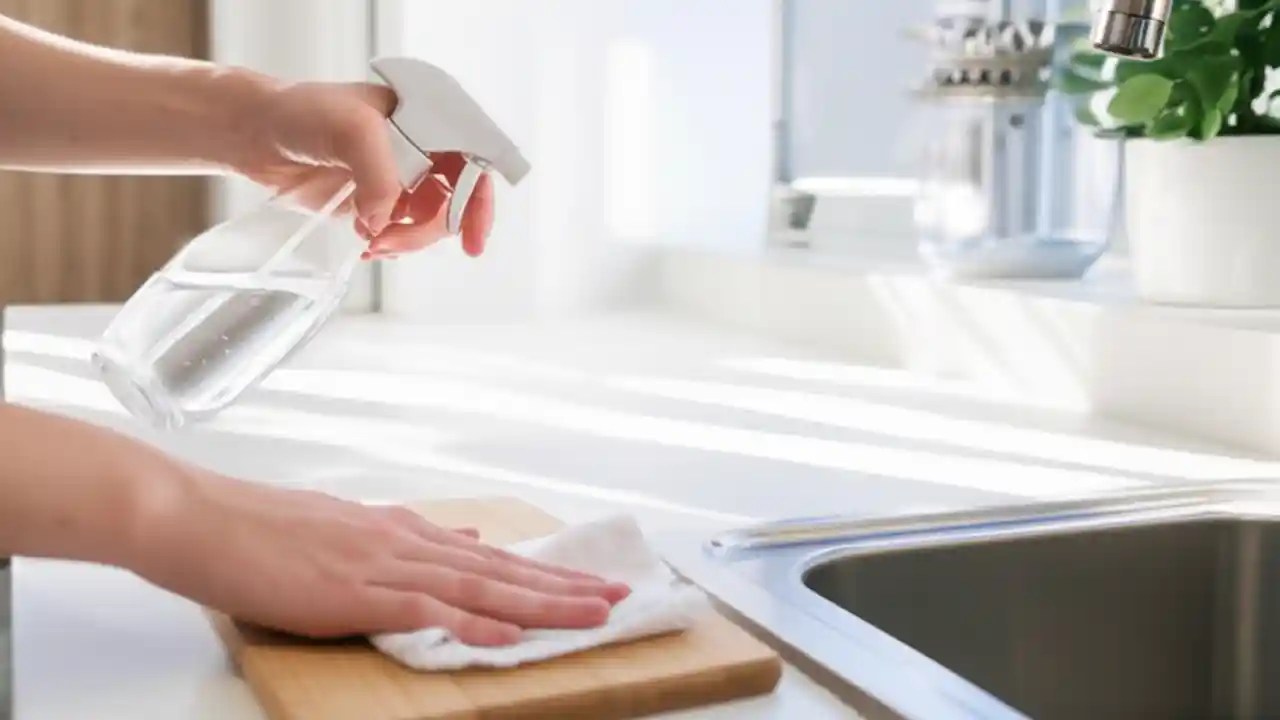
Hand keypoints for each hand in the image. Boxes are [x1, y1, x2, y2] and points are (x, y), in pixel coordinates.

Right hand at [135, 474, 628, 643]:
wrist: (196, 516)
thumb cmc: (257, 527)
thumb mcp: (346, 527)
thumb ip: (409, 538)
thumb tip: (465, 540)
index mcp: (401, 532)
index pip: (489, 557)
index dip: (544, 572)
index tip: (589, 581)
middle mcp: (404, 543)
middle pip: (501, 570)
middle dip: (564, 586)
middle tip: (619, 595)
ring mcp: (381, 566)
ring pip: (479, 587)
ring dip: (541, 602)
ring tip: (593, 612)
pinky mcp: (352, 592)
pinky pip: (425, 610)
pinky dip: (472, 623)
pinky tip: (510, 634)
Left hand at [232, 79, 494, 258]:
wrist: (253, 133)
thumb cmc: (300, 113)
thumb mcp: (349, 129)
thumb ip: (378, 172)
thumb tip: (386, 220)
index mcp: (425, 120)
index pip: (472, 159)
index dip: (478, 199)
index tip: (472, 239)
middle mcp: (420, 149)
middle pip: (452, 201)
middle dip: (427, 230)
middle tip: (390, 243)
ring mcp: (399, 178)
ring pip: (428, 223)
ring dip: (406, 241)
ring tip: (371, 244)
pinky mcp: (377, 203)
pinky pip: (401, 232)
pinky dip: (390, 244)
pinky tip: (367, 244)